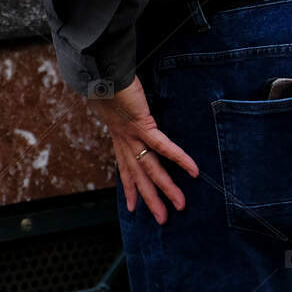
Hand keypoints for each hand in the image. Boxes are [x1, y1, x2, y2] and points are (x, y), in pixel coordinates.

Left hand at [87, 77, 198, 224]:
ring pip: (151, 168)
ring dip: (166, 188)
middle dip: (150, 199)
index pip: (125, 168)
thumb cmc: (106, 80)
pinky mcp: (142, 125)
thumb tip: (124, 104)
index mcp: (118, 136)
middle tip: (162, 219)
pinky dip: (179, 158)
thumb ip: (121, 108)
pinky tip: (193, 170)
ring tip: (180, 205)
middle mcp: (124, 140)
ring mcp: (132, 135)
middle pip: (139, 175)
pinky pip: (163, 146)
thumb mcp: (113, 100)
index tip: (133, 207)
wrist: (98, 72)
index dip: (130, 188)